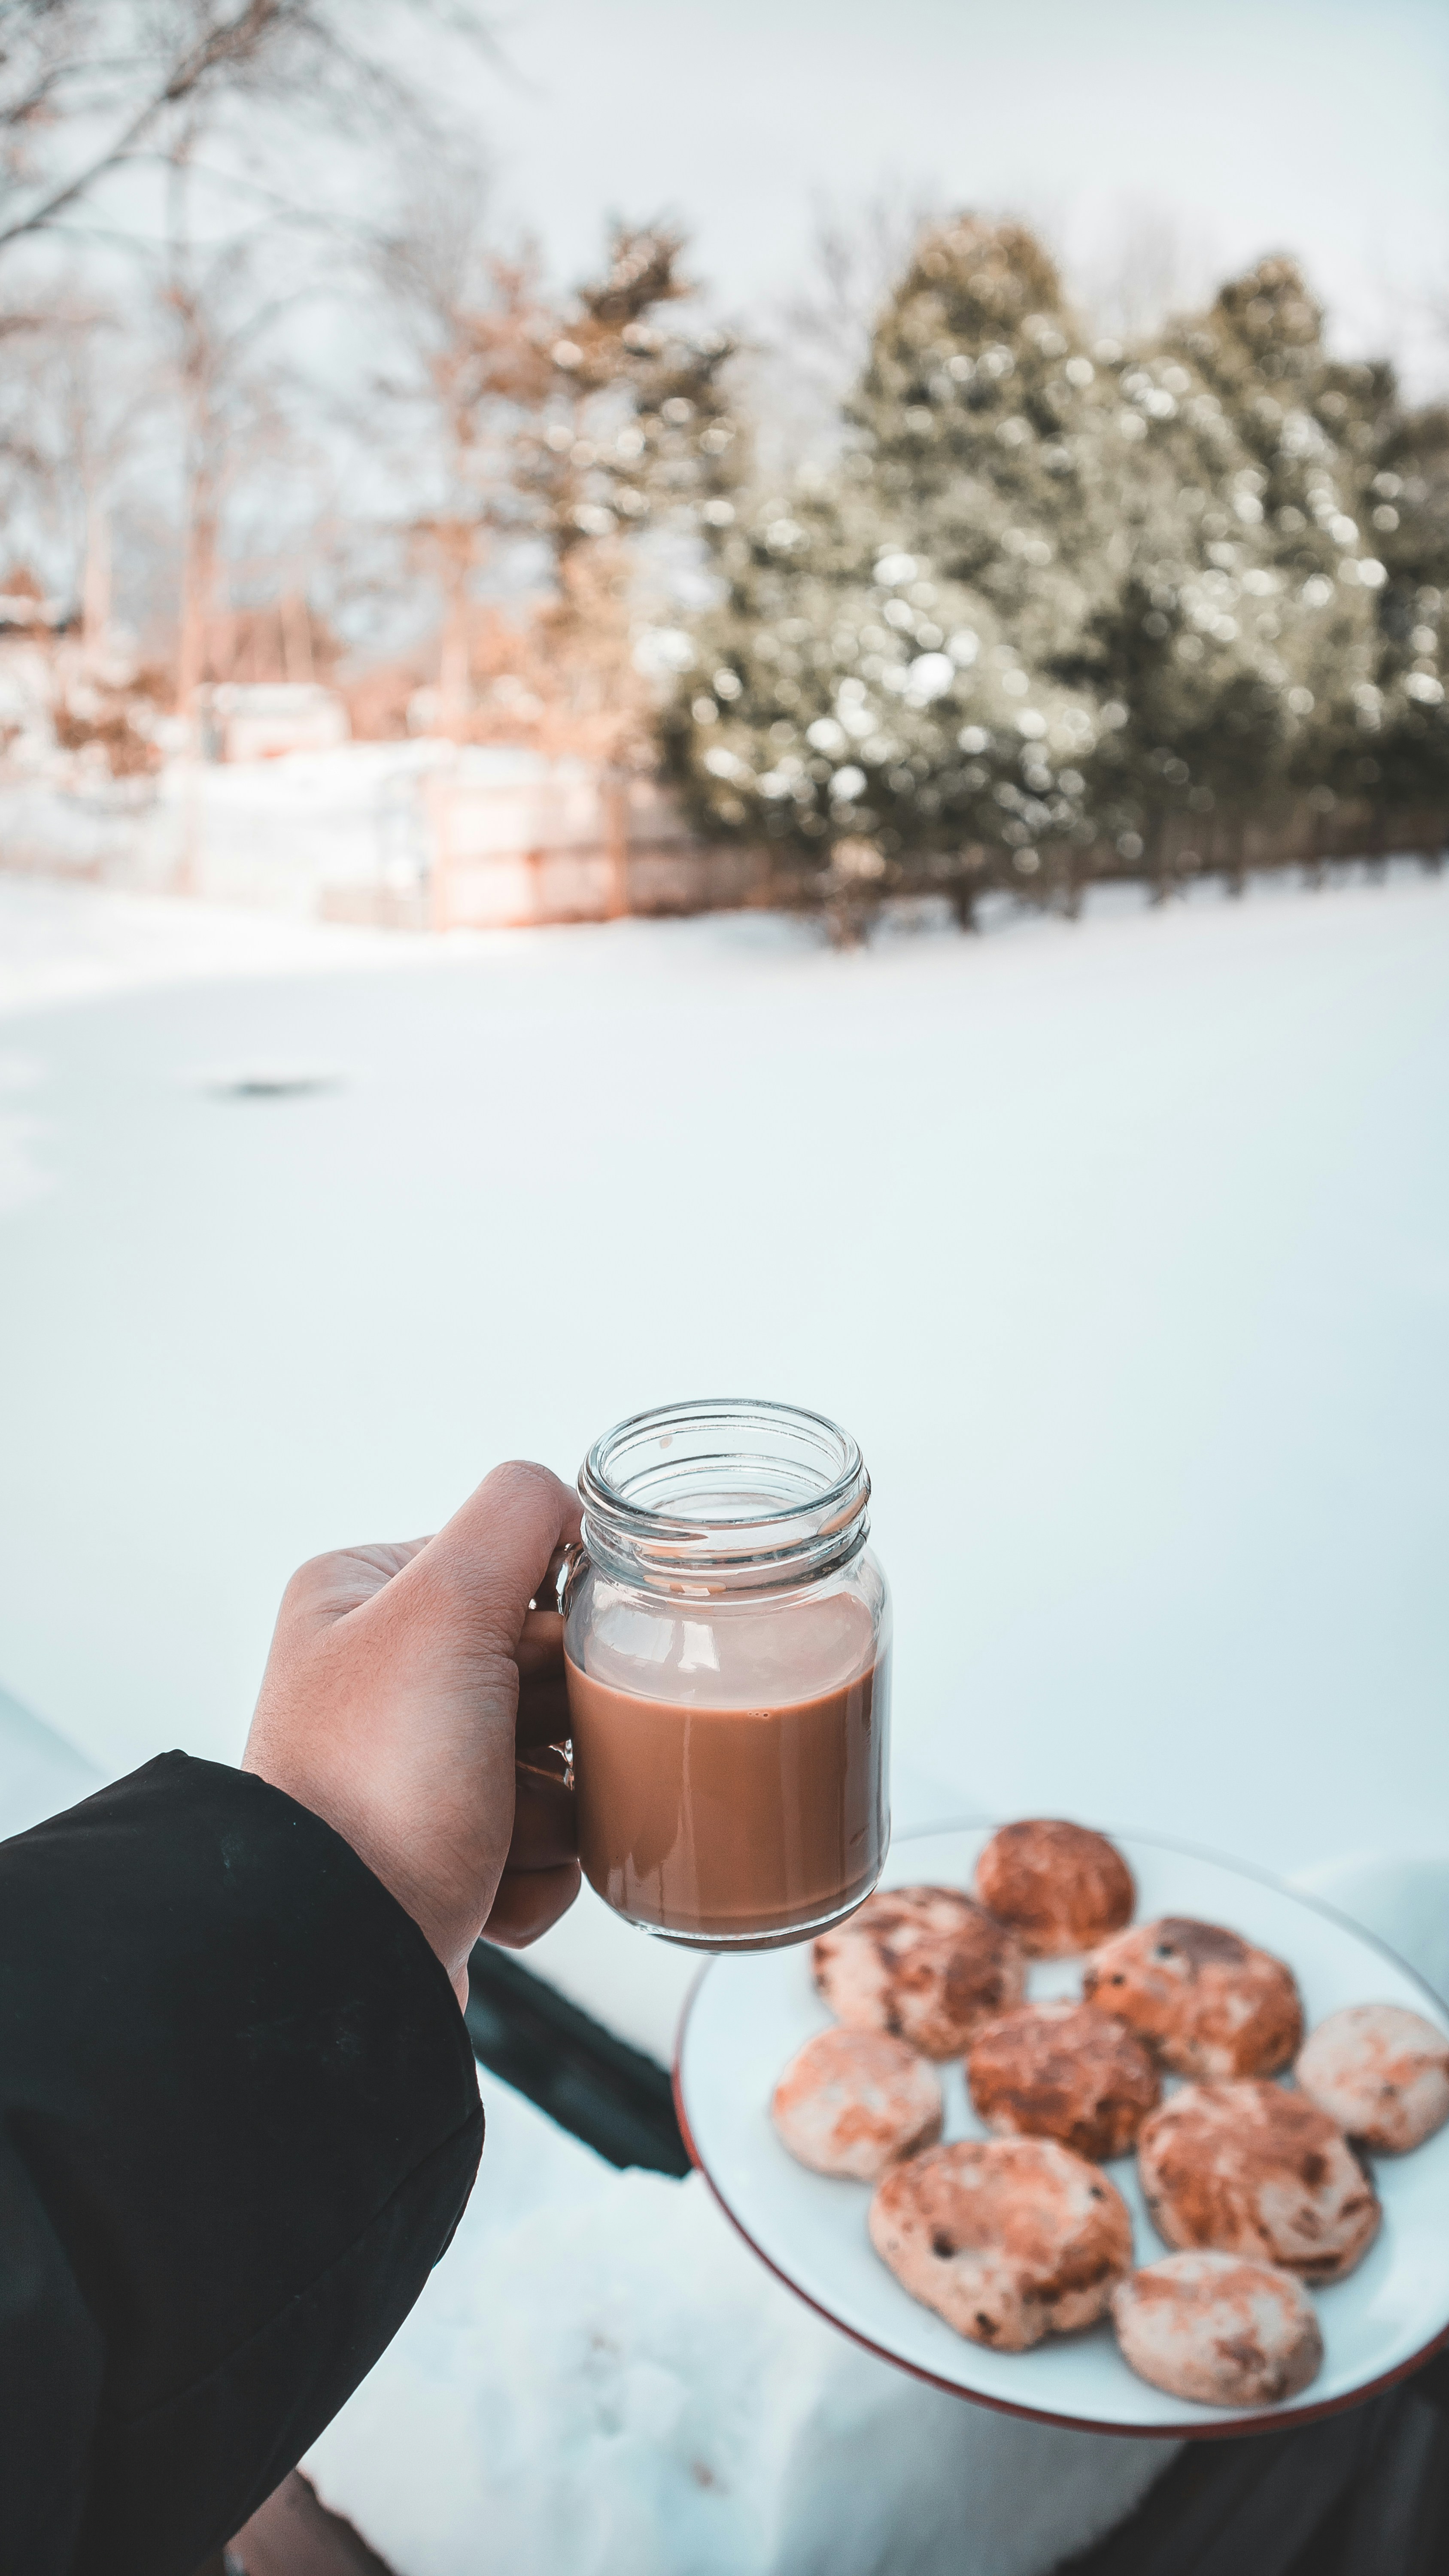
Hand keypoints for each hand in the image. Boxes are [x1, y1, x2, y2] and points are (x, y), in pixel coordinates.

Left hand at [242, 1461, 580, 2006]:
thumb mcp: (443, 1607)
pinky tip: (481, 1886)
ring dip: (556, 1813)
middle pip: (551, 1675)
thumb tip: (568, 1499)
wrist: (338, 1954)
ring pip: (563, 1768)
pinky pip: (550, 1849)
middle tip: (510, 1756)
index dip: (553, 1626)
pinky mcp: (445, 1858)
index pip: (514, 1570)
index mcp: (365, 1600)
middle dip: (563, 1730)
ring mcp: (413, 1775)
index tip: (533, 1671)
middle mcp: (381, 1680)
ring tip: (488, 1837)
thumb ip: (514, 1518)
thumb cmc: (378, 1783)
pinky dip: (535, 1875)